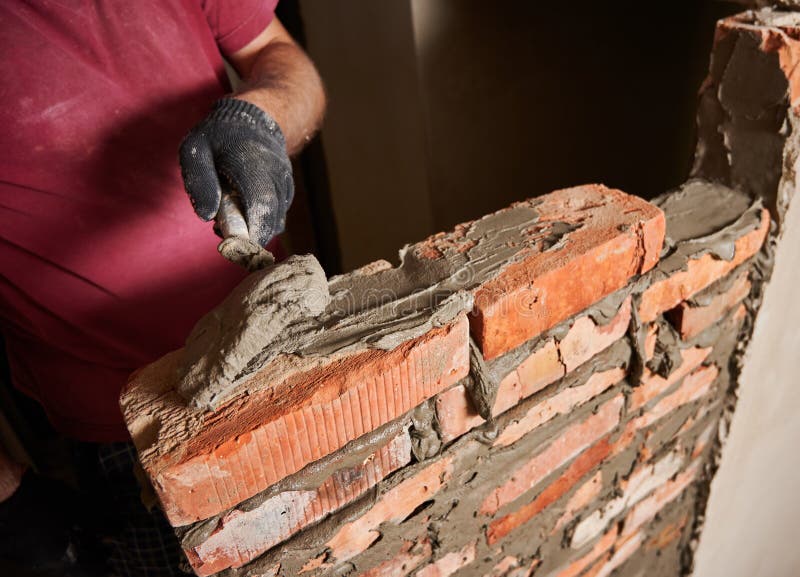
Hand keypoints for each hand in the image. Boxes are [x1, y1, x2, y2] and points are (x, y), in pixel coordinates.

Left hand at [179, 98, 293, 245]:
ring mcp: (285, 184)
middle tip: (223, 236)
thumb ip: (198, 180)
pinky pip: (276, 217)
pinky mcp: (287, 193)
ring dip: (253, 230)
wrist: (254, 121)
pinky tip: (242, 213)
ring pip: (275, 222)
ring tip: (228, 217)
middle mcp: (276, 174)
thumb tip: (207, 216)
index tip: (236, 246)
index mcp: (252, 162)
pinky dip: (260, 223)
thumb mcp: (195, 149)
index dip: (252, 230)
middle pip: (271, 219)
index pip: (261, 203)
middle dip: (249, 237)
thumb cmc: (218, 137)